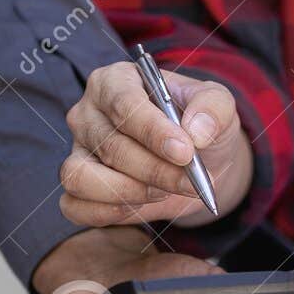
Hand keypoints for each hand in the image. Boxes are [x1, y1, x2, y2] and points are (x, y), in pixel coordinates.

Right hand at [61, 61, 252, 228]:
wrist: (196, 163)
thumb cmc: (198, 126)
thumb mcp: (218, 106)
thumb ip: (214, 107)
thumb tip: (197, 131)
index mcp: (115, 81)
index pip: (123, 104)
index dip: (153, 131)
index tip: (185, 152)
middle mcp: (87, 114)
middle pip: (110, 146)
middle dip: (155, 170)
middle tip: (191, 183)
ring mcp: (77, 152)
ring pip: (82, 177)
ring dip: (129, 192)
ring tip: (164, 192)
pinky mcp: (75, 188)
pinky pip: (75, 206)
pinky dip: (108, 212)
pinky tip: (140, 206)